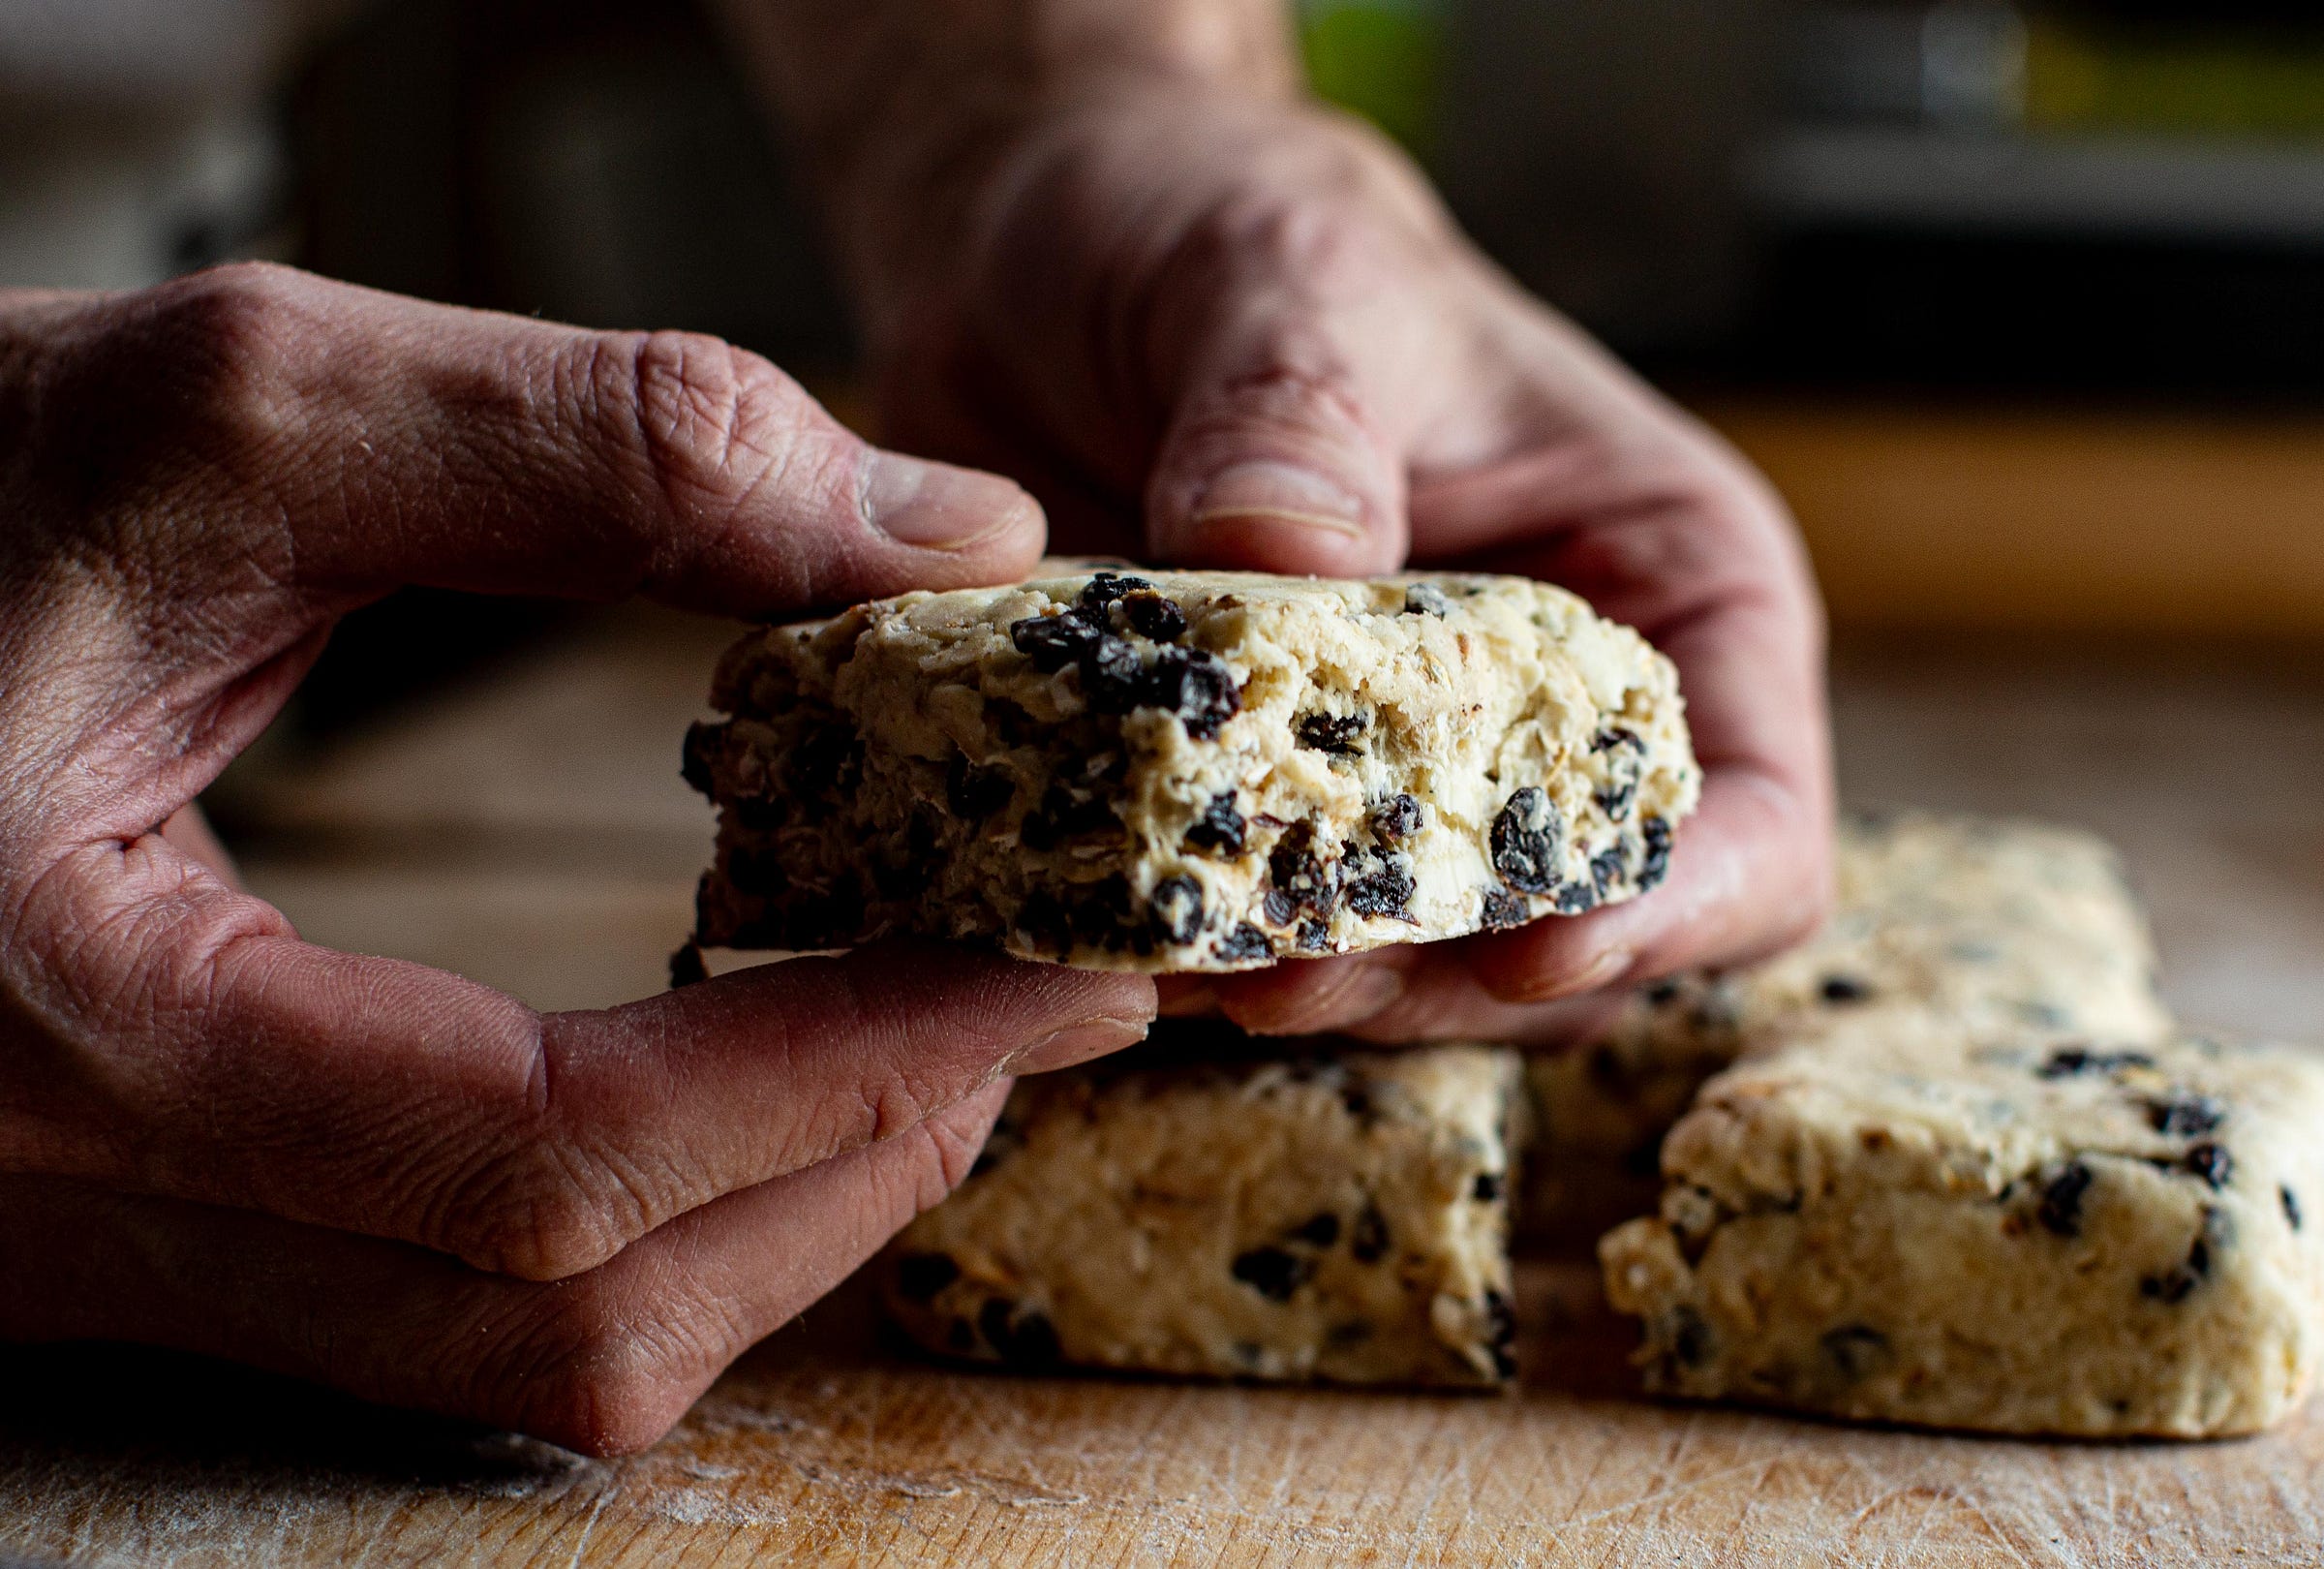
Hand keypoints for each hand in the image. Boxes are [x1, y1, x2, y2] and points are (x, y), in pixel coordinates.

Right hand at [0, 263, 1153, 1451]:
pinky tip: (758, 1070)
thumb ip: (592, 444)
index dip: (844, 1068)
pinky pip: (466, 1310)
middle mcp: (83, 1210)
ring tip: (938, 1026)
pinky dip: (665, 1212)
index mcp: (78, 1030)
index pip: (552, 1155)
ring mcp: (117, 1256)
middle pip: (570, 1308)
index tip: (1048, 964)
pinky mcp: (163, 1234)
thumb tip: (933, 535)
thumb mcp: (229, 410)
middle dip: (853, 1152)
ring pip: (530, 1351)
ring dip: (781, 1203)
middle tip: (1037, 989)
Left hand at [856, 89, 1833, 1045]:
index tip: (1533, 947)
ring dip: (1317, 989)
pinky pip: (1259, 931)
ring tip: (1186, 960)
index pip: (1751, 813)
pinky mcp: (1262, 804)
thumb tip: (1296, 553)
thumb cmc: (1233, 225)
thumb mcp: (1282, 276)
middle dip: (1445, 978)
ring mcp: (1406, 776)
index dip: (1671, 905)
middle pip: (1581, 933)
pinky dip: (1200, 951)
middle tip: (1290, 972)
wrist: (1058, 246)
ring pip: (1422, 970)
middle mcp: (1558, 706)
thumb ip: (1299, 409)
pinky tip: (1115, 928)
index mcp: (1662, 578)